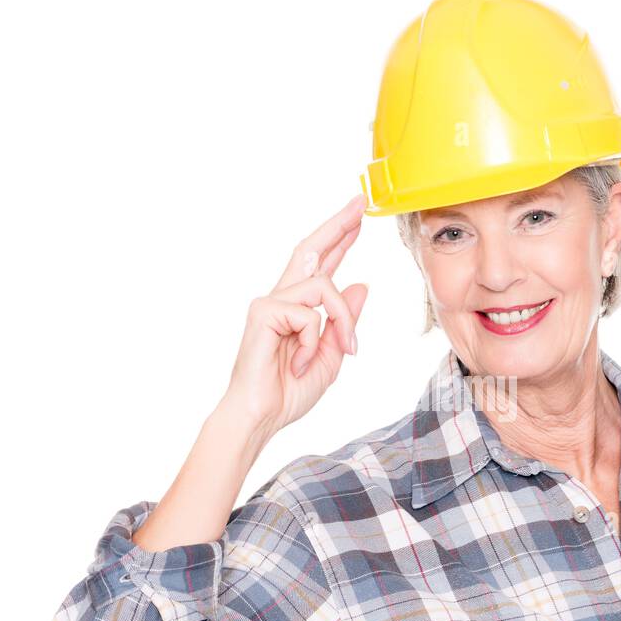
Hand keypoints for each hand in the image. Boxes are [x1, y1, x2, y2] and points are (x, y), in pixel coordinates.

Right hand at [223, 193, 368, 434]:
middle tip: (360, 203)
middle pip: (311, 250)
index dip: (339, 240)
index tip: (358, 217)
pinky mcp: (263, 312)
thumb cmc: (287, 392)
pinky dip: (316, 341)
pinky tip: (300, 362)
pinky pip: (310, 314)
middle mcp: (281, 298)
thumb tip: (360, 285)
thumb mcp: (331, 357)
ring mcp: (270, 302)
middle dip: (337, 225)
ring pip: (323, 287)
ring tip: (346, 350)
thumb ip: (344, 322)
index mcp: (298, 308)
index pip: (321, 266)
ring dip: (344, 320)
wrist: (260, 417)